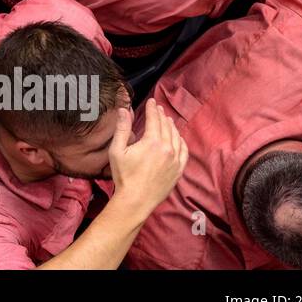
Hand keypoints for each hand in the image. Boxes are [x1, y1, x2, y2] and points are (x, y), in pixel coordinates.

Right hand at [109, 100, 187, 217]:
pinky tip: (178, 138)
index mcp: (152, 142)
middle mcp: (167, 149)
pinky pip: (184, 152)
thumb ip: (122, 129)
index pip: (154, 119)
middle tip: (158, 108)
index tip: (151, 101)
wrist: (136, 200)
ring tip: (167, 120)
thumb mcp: (117, 150)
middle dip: (161, 115)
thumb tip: (124, 110)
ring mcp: (175, 160)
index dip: (152, 109)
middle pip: (166, 126)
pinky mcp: (178, 171)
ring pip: (176, 137)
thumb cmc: (124, 176)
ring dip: (172, 126)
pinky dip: (181, 142)